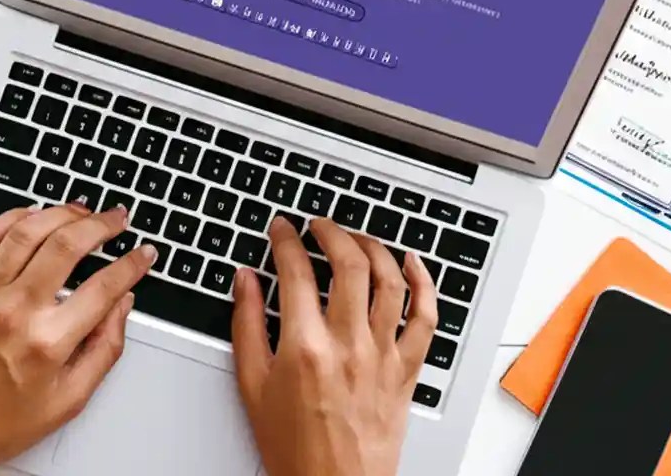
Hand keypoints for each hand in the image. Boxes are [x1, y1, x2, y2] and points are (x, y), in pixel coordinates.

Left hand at [0, 204, 156, 475]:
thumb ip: (104, 350)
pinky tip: (32, 216)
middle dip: (101, 225)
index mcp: (47, 344)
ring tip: (81, 211)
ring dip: (60, 213)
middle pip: (66, 245)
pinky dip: (12, 218)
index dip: (132, 264)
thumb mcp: (68, 401)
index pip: (104, 287)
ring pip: (26, 232)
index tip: (143, 254)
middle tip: (117, 219)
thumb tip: (122, 307)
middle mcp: (15, 313)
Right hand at [232, 217, 438, 475]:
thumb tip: (245, 281)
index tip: (281, 230)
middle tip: (318, 224)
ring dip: (373, 248)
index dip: (285, 240)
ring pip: (389, 281)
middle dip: (331, 232)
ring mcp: (382, 356)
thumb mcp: (252, 384)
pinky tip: (412, 265)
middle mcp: (348, 345)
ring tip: (356, 238)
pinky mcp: (406, 370)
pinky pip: (425, 318)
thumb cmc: (294, 446)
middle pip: (348, 264)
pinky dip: (423, 284)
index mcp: (304, 347)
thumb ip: (247, 325)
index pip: (295, 271)